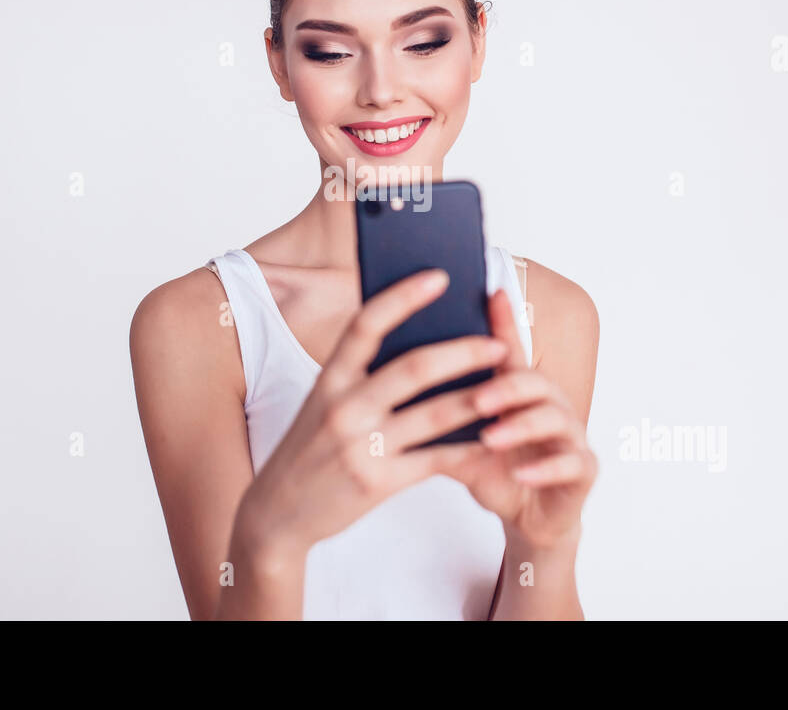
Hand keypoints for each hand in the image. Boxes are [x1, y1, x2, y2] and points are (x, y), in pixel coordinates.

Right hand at [236, 267, 515, 558]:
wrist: (279, 511)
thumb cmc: (312, 446)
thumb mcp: (324, 402)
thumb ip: (362, 375)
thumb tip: (426, 341)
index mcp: (329, 378)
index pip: (366, 324)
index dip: (404, 297)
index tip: (439, 277)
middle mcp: (343, 407)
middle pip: (414, 368)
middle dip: (463, 353)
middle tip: (497, 344)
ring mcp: (360, 446)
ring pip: (434, 415)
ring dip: (478, 398)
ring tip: (508, 386)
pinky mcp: (377, 482)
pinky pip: (436, 459)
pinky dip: (468, 447)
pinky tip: (492, 437)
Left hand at [441, 288, 597, 548]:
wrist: (526, 517)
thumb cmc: (491, 470)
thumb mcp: (460, 441)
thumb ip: (439, 413)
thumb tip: (389, 384)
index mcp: (518, 392)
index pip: (510, 352)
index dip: (504, 323)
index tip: (490, 293)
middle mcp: (549, 405)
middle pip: (535, 381)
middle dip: (506, 387)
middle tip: (477, 398)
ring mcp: (570, 436)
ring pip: (556, 419)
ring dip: (522, 426)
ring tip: (491, 437)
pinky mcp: (584, 470)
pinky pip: (573, 463)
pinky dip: (545, 468)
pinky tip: (521, 473)